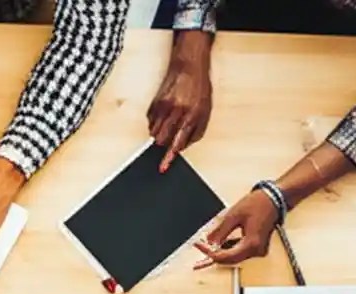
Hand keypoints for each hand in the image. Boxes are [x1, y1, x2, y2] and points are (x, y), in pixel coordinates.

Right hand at [148, 30, 212, 172]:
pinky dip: (154, 122)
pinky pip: (149, 121)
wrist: (189, 64)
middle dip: (164, 142)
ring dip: (159, 133)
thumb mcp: (206, 109)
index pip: (177, 143)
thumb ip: (196, 130)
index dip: (169, 157)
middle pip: (161, 140)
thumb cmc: (199, 87)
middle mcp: (176, 112)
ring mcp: (163, 107)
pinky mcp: (154, 102)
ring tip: (168, 123)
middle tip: (169, 136)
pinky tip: (163, 114)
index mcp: (191, 116)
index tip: (163, 167)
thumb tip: (183, 146)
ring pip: (153, 132)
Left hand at [192, 189, 277, 268]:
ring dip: (220, 253)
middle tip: (200, 251)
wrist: (275, 199)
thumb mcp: (233, 216)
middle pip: (229, 260)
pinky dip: (228, 249)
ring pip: (234, 257)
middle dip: (213, 255)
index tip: (199, 245)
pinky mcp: (258, 247)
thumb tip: (209, 242)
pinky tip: (219, 245)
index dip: (209, 253)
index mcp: (252, 244)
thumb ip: (220, 232)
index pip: (225, 256)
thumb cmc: (259, 204)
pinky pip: (240, 253)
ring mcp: (259, 250)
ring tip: (206, 247)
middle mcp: (257, 250)